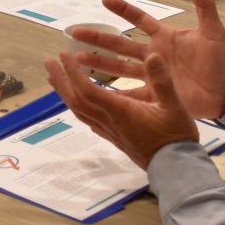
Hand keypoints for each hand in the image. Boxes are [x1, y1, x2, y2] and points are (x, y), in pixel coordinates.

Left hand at [47, 49, 198, 169]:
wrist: (176, 169)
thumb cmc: (176, 136)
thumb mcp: (175, 105)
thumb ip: (163, 81)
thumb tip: (153, 55)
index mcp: (121, 111)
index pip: (88, 90)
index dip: (72, 73)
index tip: (63, 56)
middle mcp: (110, 121)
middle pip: (77, 101)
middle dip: (61, 81)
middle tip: (48, 63)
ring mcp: (110, 131)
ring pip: (80, 111)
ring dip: (65, 93)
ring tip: (55, 79)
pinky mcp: (113, 138)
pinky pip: (88, 120)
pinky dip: (78, 106)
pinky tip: (77, 102)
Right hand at [66, 0, 224, 121]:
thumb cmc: (221, 60)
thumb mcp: (214, 32)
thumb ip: (204, 6)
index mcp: (165, 37)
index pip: (140, 20)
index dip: (123, 10)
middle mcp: (153, 55)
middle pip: (120, 44)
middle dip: (98, 38)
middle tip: (75, 31)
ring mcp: (152, 75)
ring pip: (119, 68)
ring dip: (99, 64)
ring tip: (76, 59)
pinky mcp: (155, 95)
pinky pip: (131, 95)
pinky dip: (114, 95)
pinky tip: (95, 93)